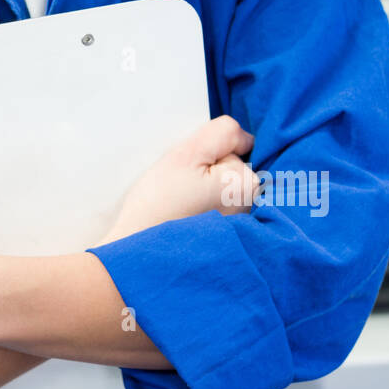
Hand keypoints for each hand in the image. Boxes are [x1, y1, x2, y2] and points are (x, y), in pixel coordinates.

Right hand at [94, 114, 259, 244]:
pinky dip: (199, 209)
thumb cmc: (159, 205)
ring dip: (201, 190)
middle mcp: (251, 210)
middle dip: (206, 171)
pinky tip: (182, 219)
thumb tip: (246, 139)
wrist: (137, 254)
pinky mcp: (222, 240)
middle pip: (230, 170)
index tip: (189, 171)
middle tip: (181, 187)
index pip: (235, 149)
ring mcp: (238, 228)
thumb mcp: (188, 153)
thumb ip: (223, 134)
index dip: (207, 153)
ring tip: (179, 205)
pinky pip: (214, 210)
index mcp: (248, 186)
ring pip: (219, 189)